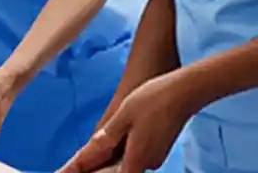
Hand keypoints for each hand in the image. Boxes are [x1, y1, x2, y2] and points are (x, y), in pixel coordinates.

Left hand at [56, 71, 194, 172]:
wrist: (185, 92)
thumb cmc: (155, 100)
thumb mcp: (124, 115)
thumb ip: (107, 137)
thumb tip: (90, 154)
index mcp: (137, 157)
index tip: (73, 171)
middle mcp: (147, 162)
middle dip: (97, 169)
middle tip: (75, 167)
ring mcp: (154, 156)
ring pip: (127, 166)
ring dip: (108, 165)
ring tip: (87, 161)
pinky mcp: (157, 148)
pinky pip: (135, 158)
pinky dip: (120, 157)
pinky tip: (111, 148)